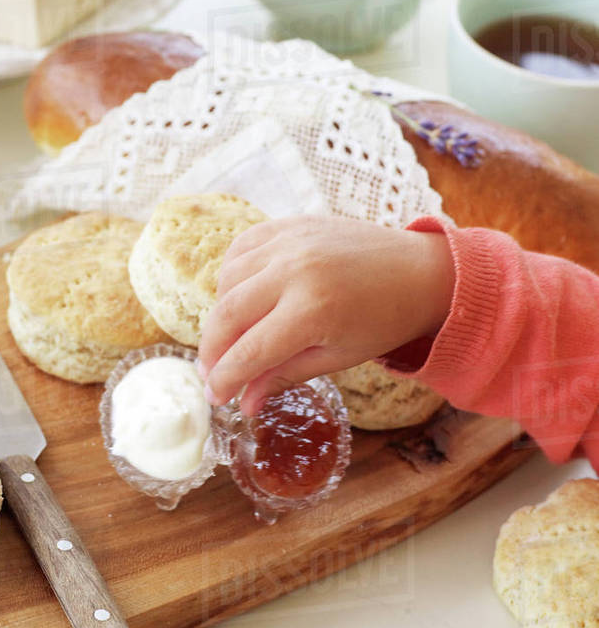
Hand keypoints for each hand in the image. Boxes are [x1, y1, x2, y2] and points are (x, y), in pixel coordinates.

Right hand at [197, 215, 454, 413]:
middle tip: (210, 373)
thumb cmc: (383, 320)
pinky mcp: (288, 225)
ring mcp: (289, 242)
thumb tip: (245, 403)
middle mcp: (294, 270)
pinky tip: (238, 297)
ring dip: (219, 315)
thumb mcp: (337, 356)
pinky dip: (231, 275)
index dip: (226, 378)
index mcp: (312, 310)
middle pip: (227, 315)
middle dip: (212, 350)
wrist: (417, 270)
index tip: (215, 397)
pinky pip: (240, 250)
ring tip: (229, 339)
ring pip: (227, 281)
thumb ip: (285, 375)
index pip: (250, 351)